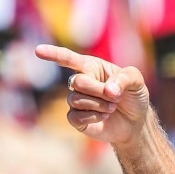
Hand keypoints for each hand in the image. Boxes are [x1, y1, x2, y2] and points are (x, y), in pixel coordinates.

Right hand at [34, 44, 149, 148]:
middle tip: (114, 97)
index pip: (67, 58)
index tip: (38, 51)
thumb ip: (124, 79)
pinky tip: (103, 117)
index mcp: (91, 67)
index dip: (53, 54)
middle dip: (98, 91)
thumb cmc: (134, 96)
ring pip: (76, 100)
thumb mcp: (136, 81)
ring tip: (112, 107)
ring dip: (99, 105)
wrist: (136, 122)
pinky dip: (93, 117)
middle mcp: (80, 82)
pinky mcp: (76, 119)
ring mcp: (76, 100)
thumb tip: (108, 90)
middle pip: (77, 82)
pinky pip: (75, 116)